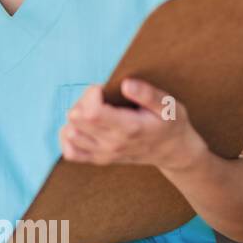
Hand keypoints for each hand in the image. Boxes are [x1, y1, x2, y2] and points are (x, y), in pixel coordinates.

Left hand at [59, 79, 208, 173]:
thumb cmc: (170, 124)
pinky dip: (69, 137)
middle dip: (83, 101)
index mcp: (128, 128)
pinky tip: (84, 126)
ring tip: (95, 112)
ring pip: (69, 133)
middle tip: (101, 98)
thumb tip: (125, 84)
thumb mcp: (169, 106)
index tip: (104, 89)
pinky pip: (70, 152)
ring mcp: (103, 154)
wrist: (173, 152)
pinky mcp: (98, 159)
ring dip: (76, 117)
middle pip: (76, 118)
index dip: (92, 94)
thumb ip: (148, 94)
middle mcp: (112, 143)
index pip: (91, 112)